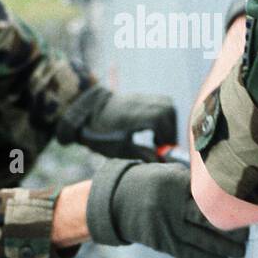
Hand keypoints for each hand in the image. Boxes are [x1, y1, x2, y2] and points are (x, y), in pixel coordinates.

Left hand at [55, 86, 176, 160]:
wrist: (87, 113)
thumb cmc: (101, 134)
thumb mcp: (118, 149)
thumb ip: (141, 154)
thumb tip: (160, 161)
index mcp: (132, 116)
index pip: (159, 120)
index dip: (166, 135)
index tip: (161, 148)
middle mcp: (139, 103)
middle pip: (168, 110)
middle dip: (170, 129)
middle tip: (162, 144)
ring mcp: (141, 97)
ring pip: (168, 104)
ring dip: (169, 122)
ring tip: (159, 136)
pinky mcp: (142, 97)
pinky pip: (162, 101)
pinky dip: (165, 115)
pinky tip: (155, 128)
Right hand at [86, 160, 247, 257]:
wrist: (117, 201)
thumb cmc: (153, 183)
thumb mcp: (170, 173)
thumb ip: (195, 182)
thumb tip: (228, 191)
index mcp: (174, 182)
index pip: (206, 195)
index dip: (227, 203)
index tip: (245, 208)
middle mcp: (169, 205)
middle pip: (205, 219)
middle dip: (229, 228)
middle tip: (247, 233)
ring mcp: (164, 226)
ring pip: (199, 240)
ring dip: (222, 247)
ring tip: (240, 251)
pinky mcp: (160, 242)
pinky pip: (186, 253)